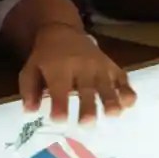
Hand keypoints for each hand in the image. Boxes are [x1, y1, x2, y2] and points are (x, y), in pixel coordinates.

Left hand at [20, 24, 136, 123]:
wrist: (63, 33)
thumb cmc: (45, 57)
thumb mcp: (30, 70)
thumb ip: (29, 90)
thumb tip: (30, 111)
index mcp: (58, 68)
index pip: (60, 87)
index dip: (60, 104)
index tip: (59, 120)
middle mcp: (81, 66)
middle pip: (86, 88)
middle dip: (88, 106)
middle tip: (88, 124)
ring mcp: (99, 65)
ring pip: (107, 83)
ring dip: (111, 99)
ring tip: (114, 114)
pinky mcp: (111, 65)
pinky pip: (122, 77)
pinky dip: (127, 90)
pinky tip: (129, 103)